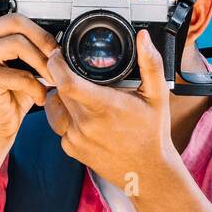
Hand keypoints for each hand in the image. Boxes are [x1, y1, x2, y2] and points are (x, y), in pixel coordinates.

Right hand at [0, 0, 53, 154]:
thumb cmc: (13, 94)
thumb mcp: (26, 62)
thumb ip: (34, 41)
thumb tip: (61, 26)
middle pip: (14, 18)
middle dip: (43, 36)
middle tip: (57, 55)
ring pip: (17, 42)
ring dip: (42, 62)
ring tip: (50, 78)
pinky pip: (18, 72)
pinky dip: (35, 86)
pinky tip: (38, 97)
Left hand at [42, 28, 181, 192]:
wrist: (147, 173)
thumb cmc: (152, 133)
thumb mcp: (157, 95)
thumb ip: (150, 64)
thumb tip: (144, 38)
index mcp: (104, 107)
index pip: (66, 82)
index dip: (57, 64)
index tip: (58, 54)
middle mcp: (85, 124)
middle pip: (58, 90)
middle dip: (61, 77)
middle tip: (73, 70)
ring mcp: (75, 138)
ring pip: (53, 107)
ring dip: (60, 97)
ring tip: (79, 93)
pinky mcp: (70, 149)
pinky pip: (58, 125)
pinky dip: (65, 116)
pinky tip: (83, 115)